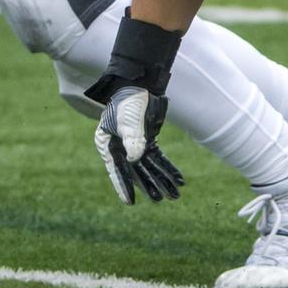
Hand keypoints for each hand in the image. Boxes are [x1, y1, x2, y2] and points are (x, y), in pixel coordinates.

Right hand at [93, 83, 182, 203]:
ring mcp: (136, 145)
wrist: (140, 84)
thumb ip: (132, 140)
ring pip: (150, 167)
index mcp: (108, 145)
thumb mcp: (127, 121)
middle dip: (149, 186)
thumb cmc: (127, 102)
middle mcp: (120, 148)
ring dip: (162, 180)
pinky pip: (159, 158)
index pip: (116, 170)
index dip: (123, 186)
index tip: (130, 202)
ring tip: (174, 195)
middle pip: (136, 172)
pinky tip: (178, 179)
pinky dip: (168, 168)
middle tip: (159, 200)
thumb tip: (134, 160)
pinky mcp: (148, 141)